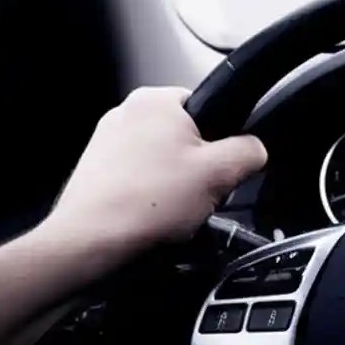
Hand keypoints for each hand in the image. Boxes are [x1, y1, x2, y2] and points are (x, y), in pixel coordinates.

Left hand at [41, 87, 266, 263]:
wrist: (89, 245)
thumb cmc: (149, 203)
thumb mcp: (220, 174)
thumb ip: (250, 151)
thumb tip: (255, 149)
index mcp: (155, 99)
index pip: (209, 107)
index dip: (223, 141)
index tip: (220, 169)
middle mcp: (125, 112)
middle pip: (185, 137)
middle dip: (196, 167)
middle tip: (199, 195)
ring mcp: (104, 142)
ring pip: (161, 161)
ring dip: (172, 185)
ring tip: (171, 211)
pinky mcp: (94, 171)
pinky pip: (137, 179)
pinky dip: (147, 197)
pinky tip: (149, 219)